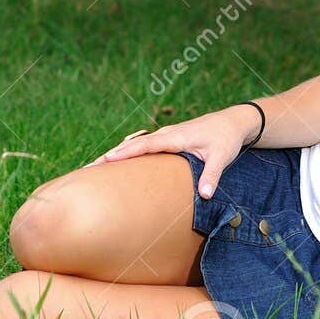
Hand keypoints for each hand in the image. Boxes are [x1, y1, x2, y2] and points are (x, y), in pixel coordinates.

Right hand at [84, 104, 258, 199]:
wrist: (231, 122)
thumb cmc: (226, 139)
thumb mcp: (222, 157)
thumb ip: (212, 176)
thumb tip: (204, 196)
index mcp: (175, 137)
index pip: (145, 145)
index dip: (125, 153)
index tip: (106, 160)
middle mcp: (166, 134)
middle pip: (132, 145)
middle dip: (111, 156)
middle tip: (88, 168)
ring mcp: (164, 136)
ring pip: (135, 145)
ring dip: (116, 155)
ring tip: (94, 169)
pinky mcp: (166, 140)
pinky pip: (142, 146)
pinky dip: (127, 153)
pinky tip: (116, 164)